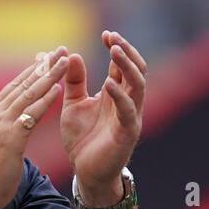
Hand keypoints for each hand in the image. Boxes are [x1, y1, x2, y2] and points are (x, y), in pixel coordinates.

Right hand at [0, 48, 69, 208]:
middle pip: (23, 84)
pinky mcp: (10, 137)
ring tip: (65, 61)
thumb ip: (5, 131)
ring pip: (29, 93)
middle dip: (44, 66)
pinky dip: (45, 99)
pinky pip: (31, 114)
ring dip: (49, 76)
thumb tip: (16, 128)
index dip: (32, 71)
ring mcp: (1, 124)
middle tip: (60, 50)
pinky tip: (58, 88)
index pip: (14, 87)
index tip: (46, 58)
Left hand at [58, 31, 146, 204]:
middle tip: (113, 38)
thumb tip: (70, 54)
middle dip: (126, 51)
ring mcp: (130, 117)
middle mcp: (127, 102)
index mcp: (116, 94)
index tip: (106, 34)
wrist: (85, 173)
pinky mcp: (127, 133)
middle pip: (136, 69)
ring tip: (115, 51)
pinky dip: (120, 95)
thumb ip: (74, 82)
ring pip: (138, 85)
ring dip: (128, 66)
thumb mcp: (74, 105)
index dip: (117, 47)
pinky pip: (128, 110)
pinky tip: (109, 84)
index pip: (123, 65)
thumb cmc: (82, 140)